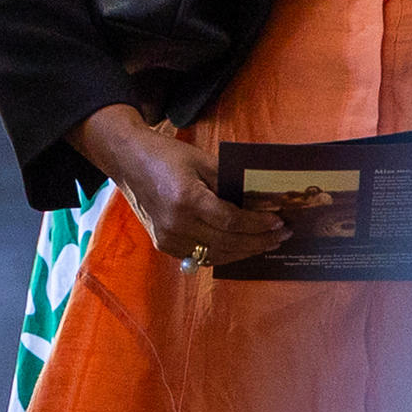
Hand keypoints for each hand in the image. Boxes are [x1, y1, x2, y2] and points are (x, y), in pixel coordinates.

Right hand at [75, 107, 287, 272]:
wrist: (128, 161)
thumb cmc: (167, 155)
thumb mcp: (202, 161)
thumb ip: (230, 183)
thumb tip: (261, 200)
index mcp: (186, 200)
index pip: (231, 221)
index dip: (257, 224)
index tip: (278, 221)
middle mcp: (177, 225)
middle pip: (227, 242)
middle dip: (259, 240)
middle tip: (282, 235)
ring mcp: (168, 239)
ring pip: (216, 255)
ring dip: (245, 251)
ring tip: (268, 243)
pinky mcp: (164, 245)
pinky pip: (201, 256)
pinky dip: (225, 254)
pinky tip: (242, 247)